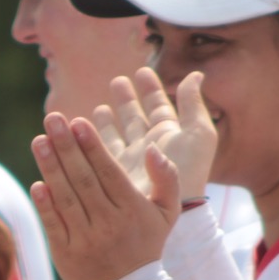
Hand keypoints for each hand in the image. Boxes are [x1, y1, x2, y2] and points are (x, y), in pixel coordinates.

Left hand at [31, 108, 180, 279]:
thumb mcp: (167, 213)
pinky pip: (54, 225)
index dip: (92, 146)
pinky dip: (45, 204)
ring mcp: (86, 239)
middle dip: (66, 147)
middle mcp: (109, 223)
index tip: (77, 122)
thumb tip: (153, 148)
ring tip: (38, 140)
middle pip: (84, 179)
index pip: (109, 171)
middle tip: (52, 119)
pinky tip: (37, 182)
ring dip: (50, 168)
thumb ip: (166, 178)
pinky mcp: (67, 254)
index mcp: (132, 210)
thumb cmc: (146, 244)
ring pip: (66, 198)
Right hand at [87, 69, 215, 201]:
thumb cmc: (187, 171)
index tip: (142, 71)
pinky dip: (90, 138)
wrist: (165, 208)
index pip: (159, 106)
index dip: (152, 88)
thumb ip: (193, 103)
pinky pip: (100, 152)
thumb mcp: (198, 134)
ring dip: (107, 119)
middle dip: (126, 99)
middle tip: (117, 81)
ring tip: (100, 107)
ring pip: (116, 134)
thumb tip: (196, 74)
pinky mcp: (112, 174)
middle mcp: (148, 147)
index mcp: (169, 135)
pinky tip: (80, 127)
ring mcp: (130, 161)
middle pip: (136, 118)